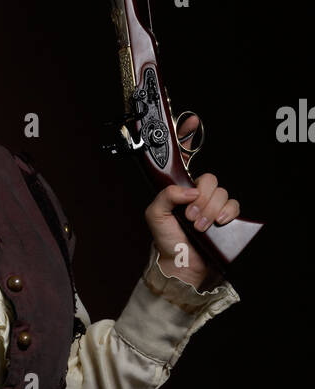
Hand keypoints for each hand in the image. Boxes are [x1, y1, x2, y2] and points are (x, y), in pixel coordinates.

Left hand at [144, 117, 239, 290]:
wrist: (181, 266)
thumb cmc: (166, 241)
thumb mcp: (154, 216)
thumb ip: (164, 196)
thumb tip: (188, 190)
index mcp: (181, 191)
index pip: (188, 162)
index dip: (189, 139)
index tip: (189, 122)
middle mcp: (198, 195)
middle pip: (210, 179)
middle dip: (201, 198)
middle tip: (190, 215)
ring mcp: (213, 206)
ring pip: (222, 192)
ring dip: (210, 210)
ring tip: (199, 226)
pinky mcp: (226, 218)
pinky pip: (234, 205)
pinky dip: (227, 212)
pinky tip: (219, 223)